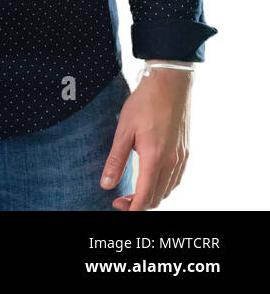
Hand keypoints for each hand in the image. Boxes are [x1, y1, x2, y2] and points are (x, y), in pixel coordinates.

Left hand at [101, 67, 191, 210]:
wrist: (169, 85)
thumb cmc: (143, 104)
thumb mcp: (123, 130)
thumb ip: (116, 160)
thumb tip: (106, 184)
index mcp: (155, 158)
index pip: (145, 196)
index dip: (132, 208)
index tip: (117, 206)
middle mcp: (172, 162)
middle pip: (158, 197)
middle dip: (140, 204)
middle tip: (121, 199)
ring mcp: (182, 157)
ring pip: (169, 189)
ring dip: (153, 196)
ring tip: (134, 192)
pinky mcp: (186, 151)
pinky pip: (177, 178)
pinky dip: (164, 186)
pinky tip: (153, 180)